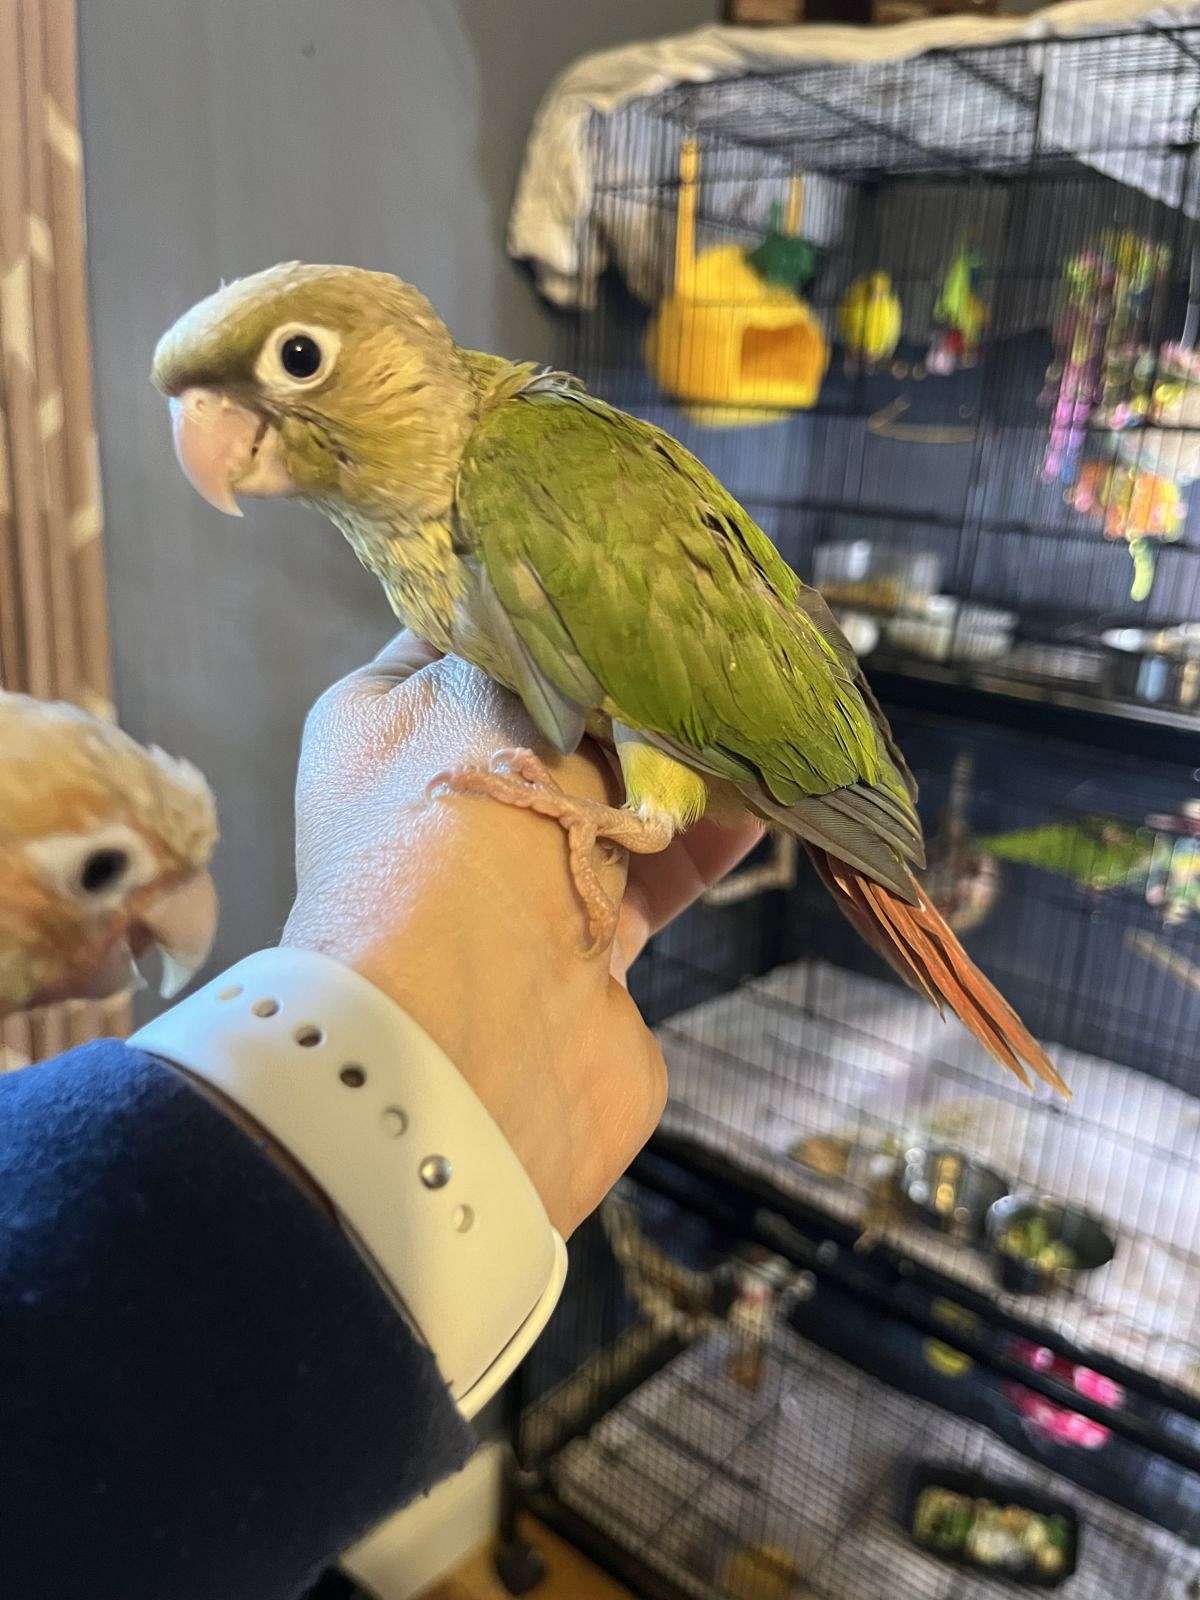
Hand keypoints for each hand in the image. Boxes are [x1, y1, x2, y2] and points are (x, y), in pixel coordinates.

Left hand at [282, 634, 760, 1234]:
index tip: (630, 573)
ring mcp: (513, 874)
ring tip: (758, 713)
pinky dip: (706, 836)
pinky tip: (766, 797)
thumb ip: (549, 646)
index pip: (468, 630)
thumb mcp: (493, 686)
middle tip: (715, 644)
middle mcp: (445, 792)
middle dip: (632, 686)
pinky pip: (654, 868)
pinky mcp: (582, 942)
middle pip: (555, 714)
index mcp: (388, 719)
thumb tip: (591, 632)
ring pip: (613, 793)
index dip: (546, 598)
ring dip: (682, 762)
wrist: (478, 1030)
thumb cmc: (465, 822)